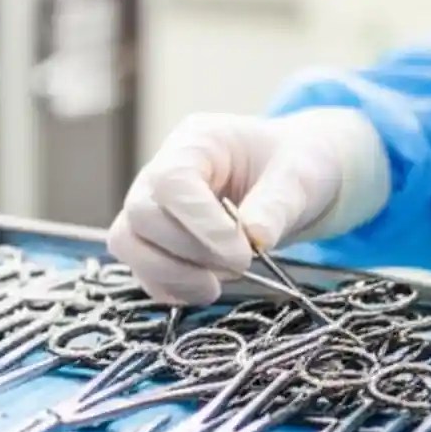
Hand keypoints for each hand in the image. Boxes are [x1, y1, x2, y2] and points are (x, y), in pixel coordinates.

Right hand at [108, 108, 389, 303]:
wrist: (294, 178)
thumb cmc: (297, 162)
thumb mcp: (301, 174)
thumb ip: (278, 202)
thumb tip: (255, 236)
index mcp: (196, 142)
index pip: (171, 182)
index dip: (199, 224)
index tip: (243, 254)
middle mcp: (161, 172)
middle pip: (140, 215)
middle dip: (187, 252)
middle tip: (239, 266)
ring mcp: (153, 207)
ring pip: (129, 244)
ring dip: (172, 275)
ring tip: (218, 285)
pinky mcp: (156, 242)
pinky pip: (143, 270)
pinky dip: (171, 289)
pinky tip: (207, 288)